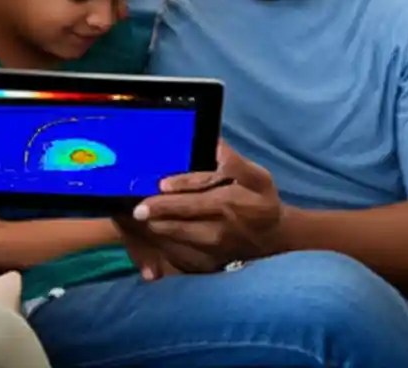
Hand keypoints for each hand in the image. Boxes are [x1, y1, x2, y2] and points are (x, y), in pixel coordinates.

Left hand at [122, 143, 287, 275]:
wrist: (272, 239)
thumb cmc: (261, 202)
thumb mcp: (259, 178)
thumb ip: (236, 164)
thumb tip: (216, 145)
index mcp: (226, 205)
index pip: (192, 200)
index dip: (172, 193)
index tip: (158, 186)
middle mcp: (214, 230)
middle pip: (174, 223)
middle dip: (153, 213)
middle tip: (136, 207)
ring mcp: (207, 249)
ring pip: (171, 238)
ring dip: (154, 225)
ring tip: (140, 214)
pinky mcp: (203, 262)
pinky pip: (174, 252)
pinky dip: (160, 240)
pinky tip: (152, 226)